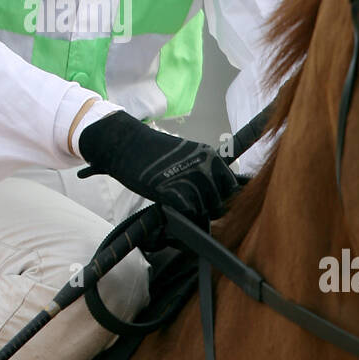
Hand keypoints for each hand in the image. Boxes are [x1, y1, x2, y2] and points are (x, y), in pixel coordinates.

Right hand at [78, 110, 238, 226]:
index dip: (221, 198)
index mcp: (210, 156)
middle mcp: (204, 167)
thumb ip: (204, 171)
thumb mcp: (188, 155)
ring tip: (178, 206)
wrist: (127, 144)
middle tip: (190, 207)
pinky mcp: (172, 191)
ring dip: (192, 214)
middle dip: (207, 210)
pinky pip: (187, 213)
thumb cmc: (154, 151)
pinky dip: (181, 215)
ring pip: (203, 211)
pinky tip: (171, 207)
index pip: (231, 187)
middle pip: (218, 203)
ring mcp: (189, 179)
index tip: (209, 202)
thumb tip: (216, 194)